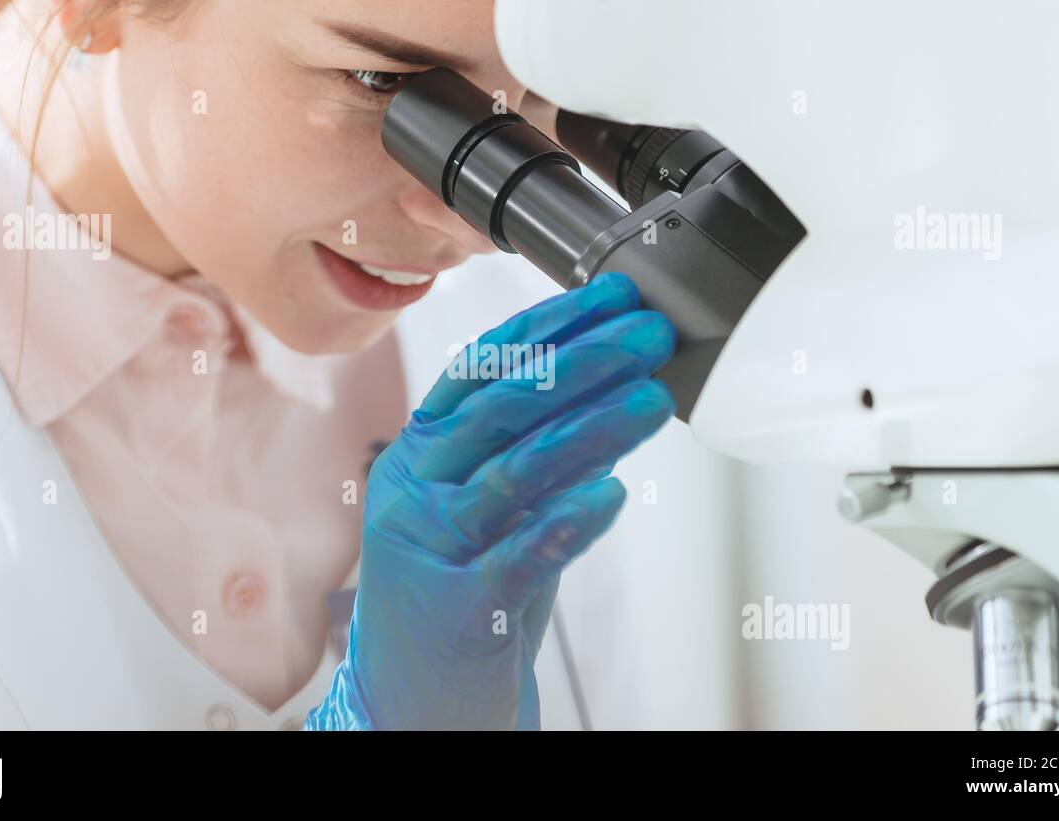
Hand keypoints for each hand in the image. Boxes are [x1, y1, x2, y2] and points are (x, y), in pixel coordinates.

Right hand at [306, 273, 675, 729]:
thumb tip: (613, 392)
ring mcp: (433, 547)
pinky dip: (567, 520)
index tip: (611, 298)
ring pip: (516, 471)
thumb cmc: (450, 596)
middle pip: (503, 408)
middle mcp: (418, 490)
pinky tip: (611, 492)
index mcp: (419, 454)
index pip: (481, 369)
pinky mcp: (462, 608)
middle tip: (647, 334)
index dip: (549, 328)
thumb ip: (531, 456)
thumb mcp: (481, 511)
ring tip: (651, 399)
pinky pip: (519, 554)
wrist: (407, 701)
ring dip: (592, 428)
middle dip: (585, 362)